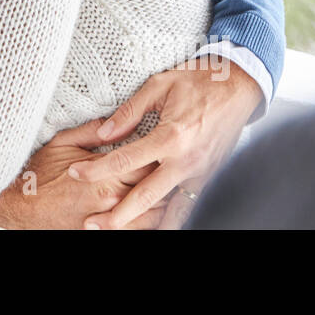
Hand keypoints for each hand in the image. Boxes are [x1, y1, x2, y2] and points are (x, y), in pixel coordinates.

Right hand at [0, 122, 167, 229]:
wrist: (22, 206)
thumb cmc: (39, 174)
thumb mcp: (62, 142)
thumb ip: (92, 131)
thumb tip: (112, 122)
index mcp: (106, 173)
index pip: (147, 162)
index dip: (157, 154)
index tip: (162, 148)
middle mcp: (113, 198)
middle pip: (155, 189)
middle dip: (164, 179)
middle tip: (170, 168)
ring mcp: (109, 219)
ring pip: (152, 215)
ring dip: (162, 203)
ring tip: (167, 191)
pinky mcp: (102, 233)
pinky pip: (137, 230)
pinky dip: (148, 222)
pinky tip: (151, 213)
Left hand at [64, 57, 261, 228]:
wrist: (240, 87)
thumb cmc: (199, 81)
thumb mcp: (160, 85)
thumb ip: (129, 112)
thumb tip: (104, 134)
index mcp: (171, 136)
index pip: (124, 160)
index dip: (96, 169)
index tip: (74, 173)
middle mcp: (186, 161)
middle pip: (145, 196)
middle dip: (117, 215)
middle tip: (92, 224)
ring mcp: (200, 173)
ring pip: (170, 211)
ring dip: (144, 225)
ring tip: (120, 233)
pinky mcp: (210, 178)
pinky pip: (187, 206)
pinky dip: (170, 218)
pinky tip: (152, 224)